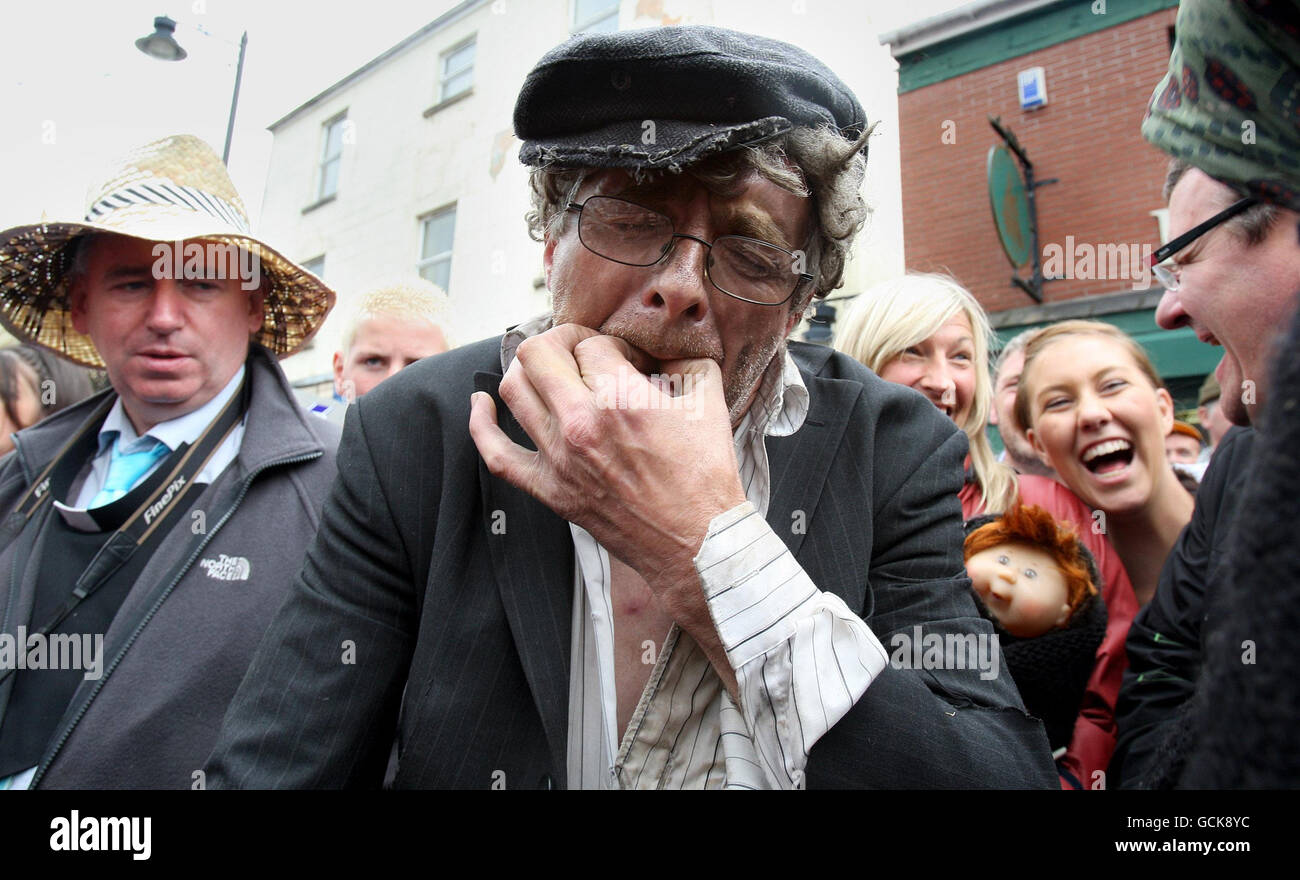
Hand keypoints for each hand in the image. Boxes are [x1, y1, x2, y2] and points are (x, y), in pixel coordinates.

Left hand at [468, 323, 747, 598]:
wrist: (696, 542)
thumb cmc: (706, 476)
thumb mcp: (708, 402)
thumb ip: (684, 364)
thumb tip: (660, 355)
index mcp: (622, 399)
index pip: (591, 344)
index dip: (611, 344)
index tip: (626, 360)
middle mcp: (582, 424)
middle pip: (538, 353)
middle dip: (561, 341)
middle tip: (582, 352)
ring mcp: (560, 459)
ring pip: (514, 390)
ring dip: (528, 370)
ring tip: (548, 370)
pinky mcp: (550, 490)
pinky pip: (497, 454)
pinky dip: (481, 424)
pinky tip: (481, 403)